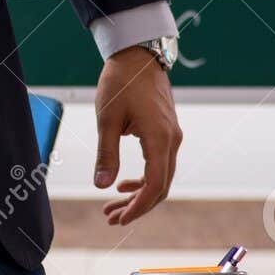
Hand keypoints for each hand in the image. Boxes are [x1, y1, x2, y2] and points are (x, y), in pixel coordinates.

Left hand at [94, 46, 181, 224]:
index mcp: (160, 139)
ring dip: (139, 194)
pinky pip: (159, 164)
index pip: (155, 185)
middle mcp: (172, 141)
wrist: (138, 55)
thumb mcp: (107, 119)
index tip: (120, 219)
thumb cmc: (120, 83)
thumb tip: (101, 186)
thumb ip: (106, 154)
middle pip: (160, 186)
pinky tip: (124, 183)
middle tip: (111, 218)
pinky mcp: (166, 132)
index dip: (139, 207)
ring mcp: (172, 136)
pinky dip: (144, 178)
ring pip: (160, 176)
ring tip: (113, 205)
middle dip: (136, 206)